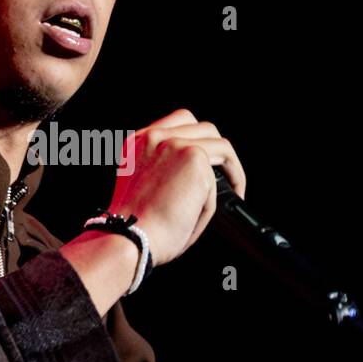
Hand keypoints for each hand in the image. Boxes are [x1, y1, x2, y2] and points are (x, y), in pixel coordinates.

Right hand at [106, 108, 245, 266]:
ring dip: (231, 169)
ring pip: (221, 146)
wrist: (129, 238)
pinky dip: (215, 198)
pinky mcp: (194, 159)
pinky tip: (206, 213)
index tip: (205, 162)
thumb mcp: (138, 186)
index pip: (177, 123)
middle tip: (225, 177)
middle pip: (203, 128)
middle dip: (218, 152)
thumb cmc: (133, 226)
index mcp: (138, 143)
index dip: (196, 141)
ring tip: (233, 190)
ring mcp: (175, 145)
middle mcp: (154, 137)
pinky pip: (220, 178)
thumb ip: (158, 169)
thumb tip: (189, 177)